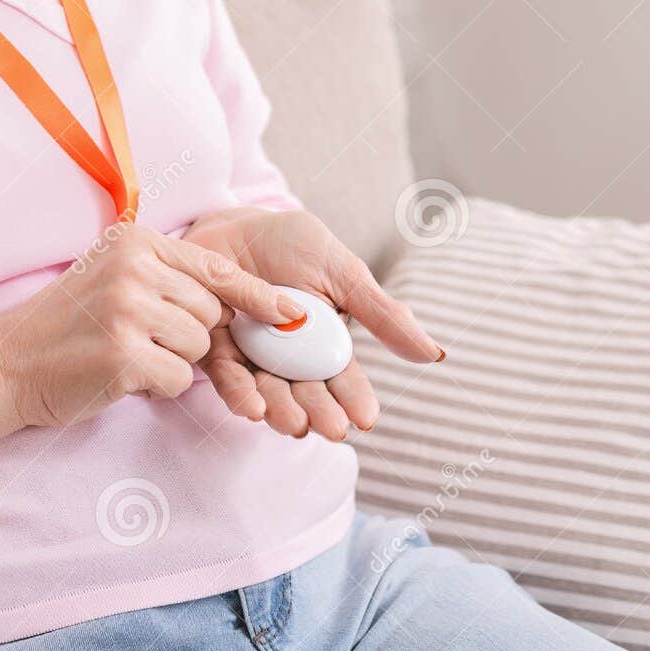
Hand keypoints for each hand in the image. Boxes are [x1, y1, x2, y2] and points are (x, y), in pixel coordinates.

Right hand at [0, 223, 302, 428]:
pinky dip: (156, 386)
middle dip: (191, 335)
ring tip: (126, 355)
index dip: (258, 295)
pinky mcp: (124, 355)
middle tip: (141, 339)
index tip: (293, 312)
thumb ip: (166, 277)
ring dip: (172, 362)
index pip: (216, 268)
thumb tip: (240, 300)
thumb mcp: (113, 278)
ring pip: (198, 348)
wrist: (5, 364)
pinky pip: (177, 379)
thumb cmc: (67, 327)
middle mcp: (134, 270)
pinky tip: (120, 376)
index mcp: (136, 243)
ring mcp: (128, 312)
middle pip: (211, 312)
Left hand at [182, 207, 442, 440]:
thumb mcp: (344, 274)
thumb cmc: (292, 244)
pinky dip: (239, 393)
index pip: (343, 377)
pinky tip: (254, 408)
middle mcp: (288, 357)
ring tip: (295, 425)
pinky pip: (226, 376)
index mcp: (324, 342)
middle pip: (306, 392)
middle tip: (333, 430)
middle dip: (320, 413)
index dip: (355, 399)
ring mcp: (251, 355)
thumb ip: (382, 314)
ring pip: (268, 391)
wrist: (234, 219)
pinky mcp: (215, 348)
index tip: (366, 420)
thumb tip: (434, 355)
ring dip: (282, 411)